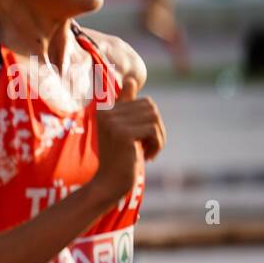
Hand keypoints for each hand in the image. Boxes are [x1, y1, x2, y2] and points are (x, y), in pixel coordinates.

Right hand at [93, 76, 164, 200]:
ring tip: (148, 152)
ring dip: (158, 137)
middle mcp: (106, 113)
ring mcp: (113, 122)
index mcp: (105, 110)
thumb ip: (126, 105)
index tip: (141, 141)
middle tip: (149, 148)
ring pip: (154, 118)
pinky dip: (157, 145)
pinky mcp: (122, 133)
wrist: (108, 184)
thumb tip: (131, 79)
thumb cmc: (119, 158)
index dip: (150, 122)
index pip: (145, 103)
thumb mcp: (122, 129)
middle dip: (156, 129)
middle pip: (151, 108)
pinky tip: (147, 157)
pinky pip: (153, 130)